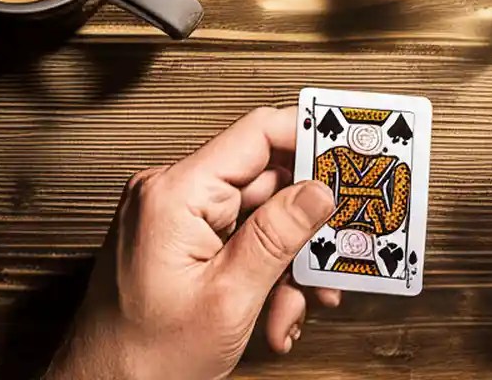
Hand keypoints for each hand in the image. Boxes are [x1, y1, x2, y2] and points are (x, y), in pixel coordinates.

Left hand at [46, 107, 339, 378]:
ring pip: (260, 220)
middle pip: (267, 183)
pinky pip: (240, 241)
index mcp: (176, 194)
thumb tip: (318, 190)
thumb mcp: (229, 298)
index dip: (311, 140)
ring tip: (293, 306)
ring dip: (287, 265)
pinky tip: (272, 312)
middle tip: (335, 254)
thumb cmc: (140, 358)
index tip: (351, 153)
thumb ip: (278, 236)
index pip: (258, 134)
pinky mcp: (181, 243)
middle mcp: (172, 196)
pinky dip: (265, 275)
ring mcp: (175, 220)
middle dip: (304, 229)